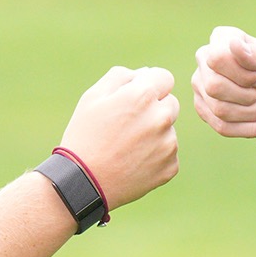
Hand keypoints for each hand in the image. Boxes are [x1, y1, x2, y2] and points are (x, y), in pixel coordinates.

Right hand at [57, 66, 179, 209]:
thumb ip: (121, 76)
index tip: (135, 99)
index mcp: (143, 95)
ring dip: (155, 133)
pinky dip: (155, 156)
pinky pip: (168, 154)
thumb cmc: (85, 136)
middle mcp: (161, 117)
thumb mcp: (92, 97)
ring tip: (127, 146)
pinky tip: (133, 162)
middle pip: (170, 104)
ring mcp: (168, 144)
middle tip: (127, 125)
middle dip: (154, 109)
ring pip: (169, 129)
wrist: (84, 182)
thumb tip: (144, 74)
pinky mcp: (170, 167)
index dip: (148, 86)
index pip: (164, 78)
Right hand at [192, 26, 255, 137]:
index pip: (217, 58)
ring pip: (219, 110)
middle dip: (248, 96)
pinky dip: (248, 128)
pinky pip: (221, 127)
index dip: (244, 75)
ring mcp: (202, 85)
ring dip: (251, 113)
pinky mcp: (205, 109)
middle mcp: (206, 60)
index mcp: (223, 39)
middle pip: (214, 87)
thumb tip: (233, 45)